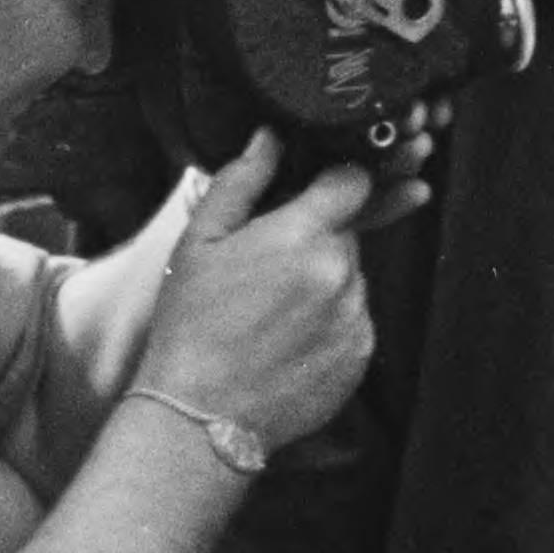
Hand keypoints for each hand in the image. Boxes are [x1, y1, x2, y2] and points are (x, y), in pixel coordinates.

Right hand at [135, 127, 381, 454]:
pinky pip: (354, 321)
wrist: (200, 415)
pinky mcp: (361, 357)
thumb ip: (242, 180)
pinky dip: (329, 323)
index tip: (319, 192)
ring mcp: (355, 318)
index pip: (354, 181)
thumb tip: (271, 137)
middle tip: (269, 268)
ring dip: (323, 283)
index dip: (337, 182)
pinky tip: (285, 340)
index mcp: (303, 235)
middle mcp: (341, 274)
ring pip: (350, 278)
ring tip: (271, 313)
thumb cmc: (192, 326)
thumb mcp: (200, 241)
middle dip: (317, 239)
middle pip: (348, 233)